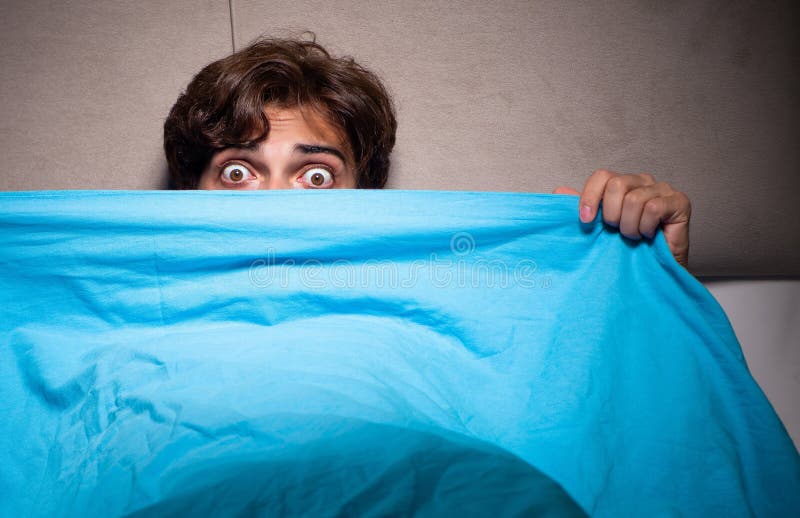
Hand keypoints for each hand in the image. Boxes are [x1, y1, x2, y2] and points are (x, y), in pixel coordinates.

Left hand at [554, 170, 690, 267]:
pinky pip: (653, 208)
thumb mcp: (597, 229)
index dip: (590, 197)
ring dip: (629, 226)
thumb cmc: (625, 250)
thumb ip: (581, 209)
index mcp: (622, 184)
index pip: (602, 176)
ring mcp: (662, 189)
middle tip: (616, 232)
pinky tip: (648, 236)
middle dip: (611, 215)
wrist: (651, 274)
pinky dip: (645, 227)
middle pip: (616, 184)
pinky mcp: (679, 201)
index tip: (585, 221)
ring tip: (633, 236)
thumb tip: (559, 190)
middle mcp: (642, 182)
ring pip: (634, 199)